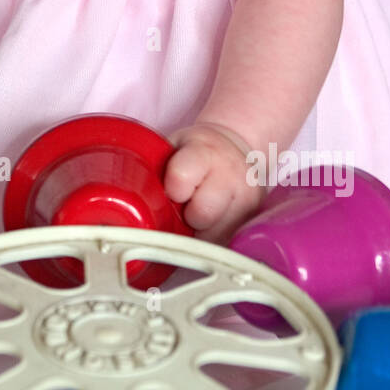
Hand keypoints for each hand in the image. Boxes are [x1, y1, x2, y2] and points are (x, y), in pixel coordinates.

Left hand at [163, 122, 263, 241]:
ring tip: (199, 212)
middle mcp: (230, 174)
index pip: (181, 178)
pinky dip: (215, 237)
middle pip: (202, 215)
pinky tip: (213, 221)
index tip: (171, 191)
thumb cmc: (194, 153)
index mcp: (203, 152)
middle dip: (188, 217)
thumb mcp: (172, 148)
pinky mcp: (257, 217)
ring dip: (201, 231)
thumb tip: (133, 206)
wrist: (235, 149)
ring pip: (215, 235)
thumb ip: (157, 171)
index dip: (172, 190)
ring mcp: (248, 198)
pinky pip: (228, 241)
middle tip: (185, 206)